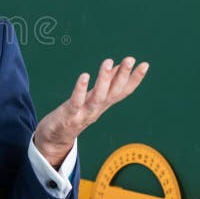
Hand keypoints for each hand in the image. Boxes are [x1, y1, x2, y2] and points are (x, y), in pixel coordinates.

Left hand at [34, 56, 148, 166]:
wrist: (54, 139)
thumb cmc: (74, 114)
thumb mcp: (92, 99)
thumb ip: (106, 83)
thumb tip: (118, 66)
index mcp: (103, 105)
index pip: (123, 92)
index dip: (135, 79)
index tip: (145, 64)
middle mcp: (97, 110)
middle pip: (113, 93)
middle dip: (123, 76)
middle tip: (130, 59)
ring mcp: (83, 114)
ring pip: (98, 98)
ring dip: (104, 80)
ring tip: (108, 62)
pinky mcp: (69, 115)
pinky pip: (76, 102)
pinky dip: (80, 90)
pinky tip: (85, 76)